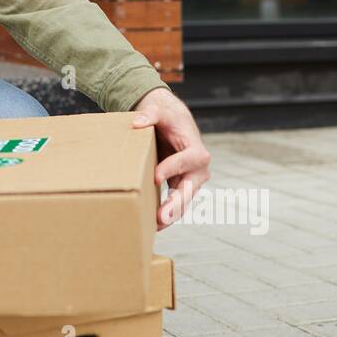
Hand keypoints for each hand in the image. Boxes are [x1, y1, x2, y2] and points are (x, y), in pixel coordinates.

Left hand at [130, 88, 209, 229]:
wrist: (173, 123)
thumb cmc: (167, 117)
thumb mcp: (158, 110)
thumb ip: (150, 114)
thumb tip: (138, 123)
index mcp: (196, 149)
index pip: (187, 160)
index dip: (172, 168)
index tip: (155, 177)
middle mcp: (198, 168)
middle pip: (189, 188)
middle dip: (176, 203)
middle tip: (162, 216)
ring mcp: (191, 180)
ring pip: (183, 201)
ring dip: (171, 214)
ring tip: (156, 226)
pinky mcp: (181, 186)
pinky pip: (176, 203)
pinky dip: (166, 213)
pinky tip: (153, 225)